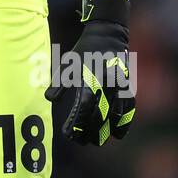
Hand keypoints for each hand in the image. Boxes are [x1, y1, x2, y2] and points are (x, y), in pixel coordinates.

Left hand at [45, 0, 134, 145]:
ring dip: (107, 130)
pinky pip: (129, 108)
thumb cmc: (84, 50)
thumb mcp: (68, 63)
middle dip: (91, 130)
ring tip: (97, 141)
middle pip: (101, 113)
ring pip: (116, 114)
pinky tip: (118, 134)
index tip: (69, 135)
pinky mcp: (128, 86)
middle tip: (82, 142)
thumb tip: (49, 99)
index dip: (77, 122)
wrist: (108, 34)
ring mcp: (120, 85)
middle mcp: (107, 82)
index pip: (84, 105)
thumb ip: (60, 83)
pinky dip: (124, 122)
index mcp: (90, 76)